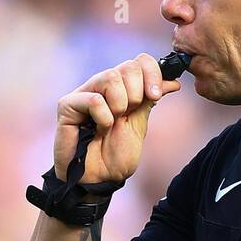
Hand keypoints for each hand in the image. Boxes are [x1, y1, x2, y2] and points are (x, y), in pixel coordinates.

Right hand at [53, 54, 181, 183]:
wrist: (100, 179)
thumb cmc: (115, 155)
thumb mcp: (139, 124)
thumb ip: (150, 100)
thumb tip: (173, 80)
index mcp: (121, 88)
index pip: (139, 61)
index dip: (152, 73)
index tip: (156, 96)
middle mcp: (101, 86)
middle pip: (127, 66)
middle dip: (137, 94)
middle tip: (128, 115)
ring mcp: (83, 93)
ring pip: (110, 77)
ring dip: (119, 105)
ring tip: (112, 124)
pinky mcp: (67, 105)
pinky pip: (94, 100)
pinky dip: (103, 118)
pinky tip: (97, 130)